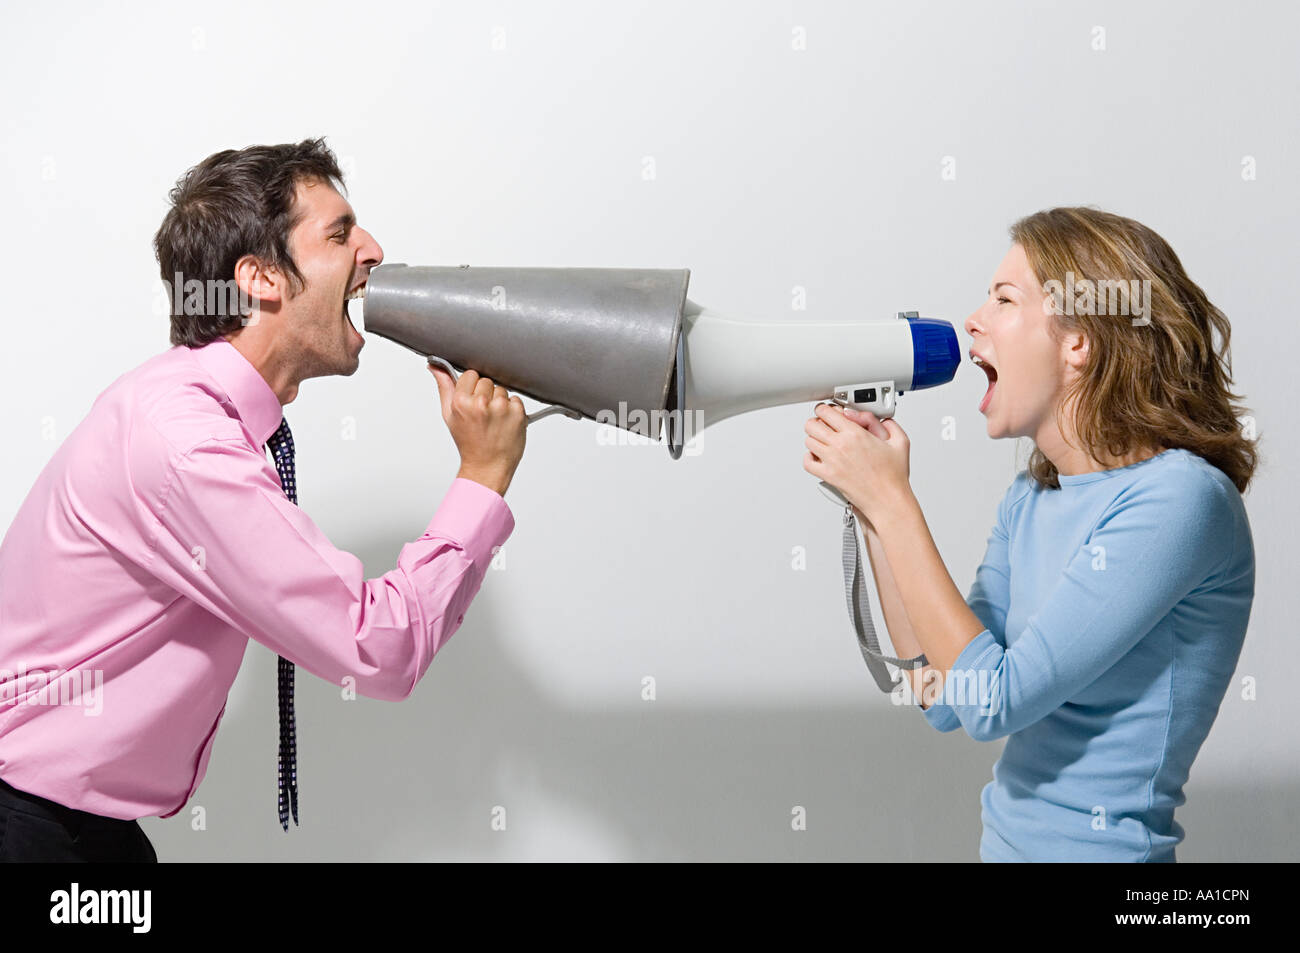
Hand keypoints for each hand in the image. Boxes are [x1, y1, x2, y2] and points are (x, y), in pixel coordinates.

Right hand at [429, 364, 526, 496]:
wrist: (488, 466)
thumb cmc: (469, 442)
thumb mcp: (450, 415)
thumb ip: (444, 388)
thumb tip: (435, 366)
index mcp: (462, 402)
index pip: (470, 374)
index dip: (471, 387)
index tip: (472, 400)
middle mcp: (481, 403)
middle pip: (486, 380)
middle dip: (485, 394)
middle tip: (483, 414)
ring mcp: (501, 408)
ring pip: (501, 389)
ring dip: (499, 401)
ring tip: (493, 420)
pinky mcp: (518, 413)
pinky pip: (516, 399)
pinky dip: (512, 409)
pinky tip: (504, 423)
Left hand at [803, 404, 911, 524]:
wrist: (888, 500)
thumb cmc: (893, 476)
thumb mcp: (900, 442)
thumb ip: (889, 424)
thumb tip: (879, 419)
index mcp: (855, 434)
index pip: (826, 411)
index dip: (826, 409)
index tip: (829, 412)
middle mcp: (840, 446)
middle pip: (812, 424)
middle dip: (817, 421)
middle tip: (824, 425)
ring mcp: (831, 461)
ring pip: (808, 441)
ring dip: (814, 438)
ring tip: (823, 440)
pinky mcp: (828, 476)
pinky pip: (807, 462)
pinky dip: (809, 457)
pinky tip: (818, 456)